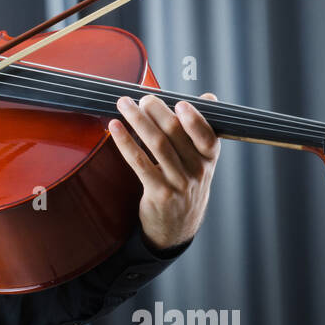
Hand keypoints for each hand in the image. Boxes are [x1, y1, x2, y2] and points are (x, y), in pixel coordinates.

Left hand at [108, 93, 220, 253]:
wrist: (177, 227)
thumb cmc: (186, 185)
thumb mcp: (202, 161)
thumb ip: (202, 130)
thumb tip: (208, 98)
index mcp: (209, 159)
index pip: (207, 135)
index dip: (194, 118)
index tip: (179, 102)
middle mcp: (197, 171)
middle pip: (176, 134)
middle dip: (156, 111)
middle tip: (142, 98)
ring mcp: (178, 183)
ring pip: (156, 144)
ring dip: (137, 120)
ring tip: (125, 104)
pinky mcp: (159, 193)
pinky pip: (139, 162)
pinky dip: (125, 141)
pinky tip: (115, 127)